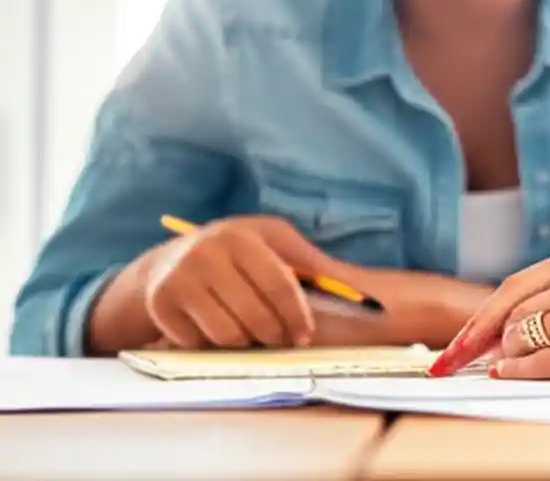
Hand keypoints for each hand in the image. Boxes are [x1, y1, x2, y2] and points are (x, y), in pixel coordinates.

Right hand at [140, 216, 329, 349]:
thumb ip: (310, 262)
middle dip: (276, 336)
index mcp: (240, 236)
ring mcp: (179, 280)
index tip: (305, 336)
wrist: (169, 261)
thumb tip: (356, 290)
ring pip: (229, 335)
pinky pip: (201, 343)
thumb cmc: (237, 252)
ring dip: (248, 343)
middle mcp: (205, 255)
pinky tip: (219, 330)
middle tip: (283, 342)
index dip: (297, 316)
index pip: (278, 285)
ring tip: (254, 334)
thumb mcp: (272, 242)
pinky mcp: (161, 306)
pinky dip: (216, 346)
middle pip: (255, 315)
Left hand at [428, 238, 549, 378]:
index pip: (521, 287)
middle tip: (448, 361)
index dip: (485, 316)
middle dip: (475, 339)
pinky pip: (544, 365)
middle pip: (511, 311)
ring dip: (498, 357)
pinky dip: (519, 372)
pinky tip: (507, 377)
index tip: (464, 338)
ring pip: (522, 337)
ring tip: (479, 373)